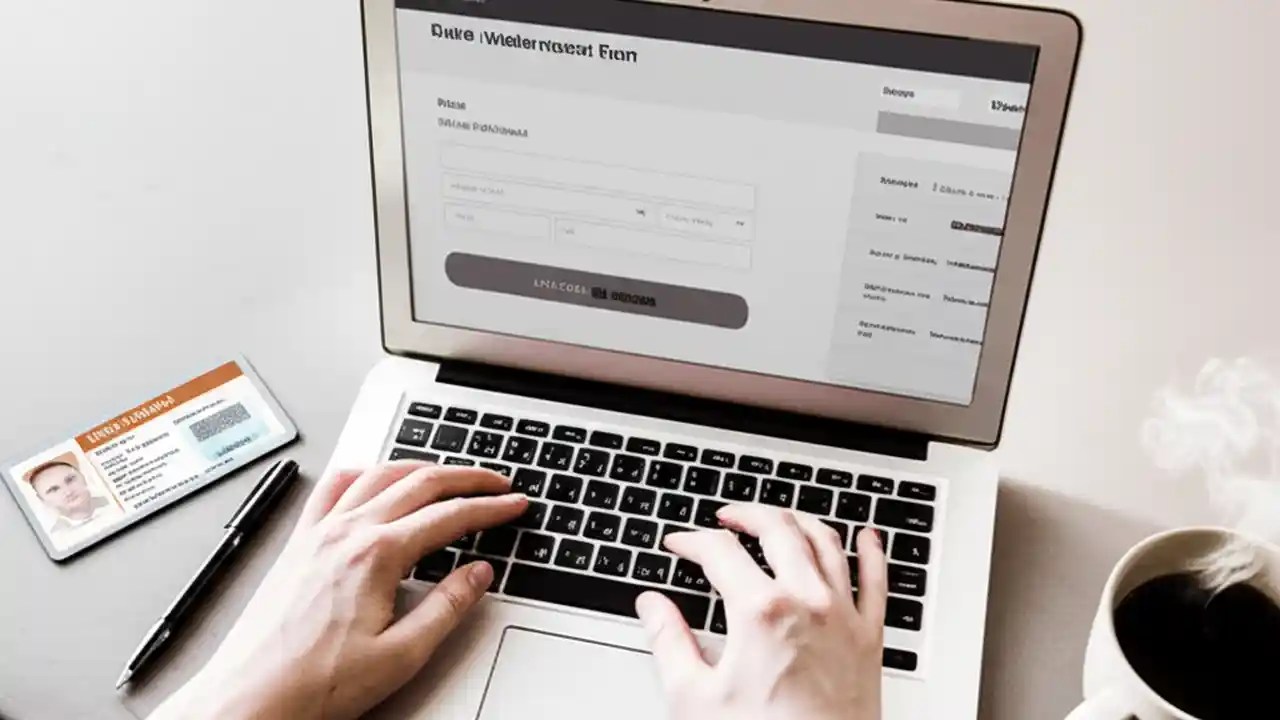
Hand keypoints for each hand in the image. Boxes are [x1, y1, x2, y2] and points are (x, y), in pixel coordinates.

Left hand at [151, 461, 526, 719]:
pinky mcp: (298, 543)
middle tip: (497, 483)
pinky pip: (333, 487)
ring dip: (421, 467)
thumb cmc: (315, 685)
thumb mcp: (400, 656)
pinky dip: (364, 473)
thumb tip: (478, 575)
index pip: (449, 516)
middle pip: (419, 482)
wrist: (250, 699)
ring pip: (378, 474)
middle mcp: (346, 533)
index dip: (490, 508)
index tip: (514, 504)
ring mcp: (318, 532)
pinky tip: (374, 479)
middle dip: (466, 478)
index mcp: (376, 556)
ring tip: (449, 473)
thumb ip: (446, 608)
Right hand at [636, 505, 887, 719]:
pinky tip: (867, 537)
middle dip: (745, 514)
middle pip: (777, 528)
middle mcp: (807, 602)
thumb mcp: (694, 697)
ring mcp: (843, 617)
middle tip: (726, 517)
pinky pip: (878, 581)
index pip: (720, 551)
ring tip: (778, 518)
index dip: (692, 541)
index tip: (679, 544)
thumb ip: (669, 642)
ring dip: (798, 520)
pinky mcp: (870, 638)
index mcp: (760, 612)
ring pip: (826, 542)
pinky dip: (872, 552)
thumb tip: (652, 606)